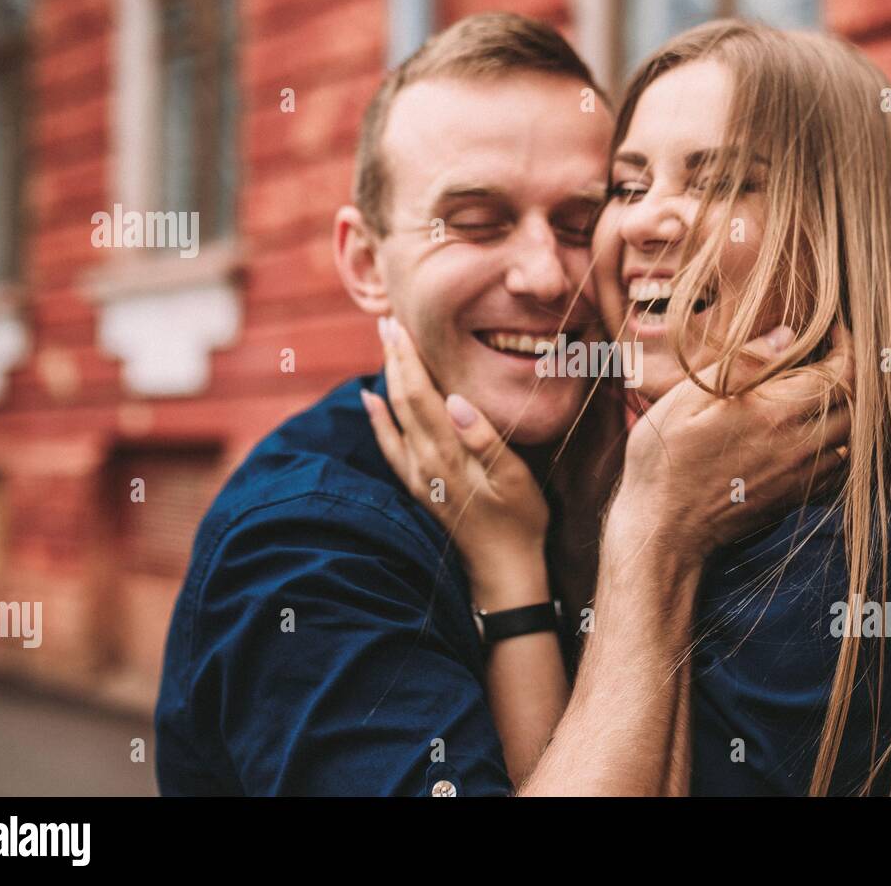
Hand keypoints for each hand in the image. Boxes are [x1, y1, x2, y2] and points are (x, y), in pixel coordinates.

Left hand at [362, 316, 550, 609]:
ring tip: (383, 347)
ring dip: (387, 378)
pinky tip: (370, 401)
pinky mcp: (419, 486)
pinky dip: (377, 419)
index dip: (407, 357)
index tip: (398, 324)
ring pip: (393, 415)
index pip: (419, 393)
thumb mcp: (515, 478)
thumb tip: (455, 399)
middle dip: (394, 357)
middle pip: (401, 398)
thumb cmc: (520, 521)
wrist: (503, 570)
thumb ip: (483, 438)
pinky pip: (389, 444)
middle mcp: (424, 460)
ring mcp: (418, 474)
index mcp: (447, 452)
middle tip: (386, 321)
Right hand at [607, 323, 853, 565]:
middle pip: (856, 404)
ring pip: (853, 437)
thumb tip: (787, 336)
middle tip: (829, 357)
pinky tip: (815, 433)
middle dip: (849, 375)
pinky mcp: (797, 498)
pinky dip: (840, 445)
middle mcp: (799, 446)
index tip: (834, 332)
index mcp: (773, 414)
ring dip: (848, 410)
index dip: (846, 348)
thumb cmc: (665, 460)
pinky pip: (841, 469)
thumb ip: (741, 364)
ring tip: (823, 391)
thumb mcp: (686, 398)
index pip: (839, 374)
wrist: (664, 529)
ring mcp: (802, 476)